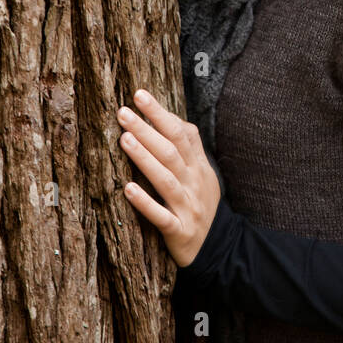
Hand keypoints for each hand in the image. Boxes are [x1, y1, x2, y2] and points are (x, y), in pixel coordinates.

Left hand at [117, 89, 220, 267]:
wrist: (218, 247)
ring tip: (124, 139)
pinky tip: (128, 190)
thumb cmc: (200, 204)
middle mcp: (194, 184)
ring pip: (166, 180)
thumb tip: (169, 117)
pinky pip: (161, 216)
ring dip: (145, 158)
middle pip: (171, 152)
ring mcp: (187, 207)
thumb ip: (189, 148)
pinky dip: (145, 203)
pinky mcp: (179, 231)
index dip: (161, 114)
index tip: (140, 95)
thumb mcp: (202, 174)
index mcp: (198, 167)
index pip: (181, 133)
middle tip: (123, 112)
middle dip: (147, 130)